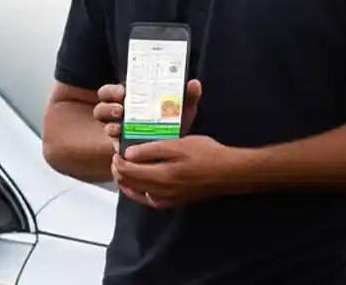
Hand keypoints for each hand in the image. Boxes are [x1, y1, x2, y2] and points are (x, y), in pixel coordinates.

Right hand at [94, 79, 202, 152]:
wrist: (177, 149)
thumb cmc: (175, 122)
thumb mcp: (183, 109)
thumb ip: (188, 96)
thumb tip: (194, 83)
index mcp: (131, 98)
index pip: (112, 91)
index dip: (112, 91)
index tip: (123, 92)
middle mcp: (120, 112)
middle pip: (102, 104)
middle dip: (108, 106)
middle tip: (121, 109)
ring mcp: (118, 129)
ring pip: (103, 123)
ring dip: (109, 123)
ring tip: (119, 127)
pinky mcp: (121, 146)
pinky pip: (111, 142)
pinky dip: (116, 141)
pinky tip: (122, 141)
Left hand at [112, 135, 234, 208]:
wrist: (229, 172)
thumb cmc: (206, 154)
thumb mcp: (178, 144)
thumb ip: (152, 149)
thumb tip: (127, 154)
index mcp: (161, 176)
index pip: (128, 172)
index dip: (118, 161)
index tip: (116, 150)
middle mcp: (161, 193)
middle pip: (130, 184)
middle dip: (119, 171)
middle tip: (116, 158)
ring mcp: (168, 200)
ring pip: (138, 194)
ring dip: (126, 182)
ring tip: (122, 170)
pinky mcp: (175, 202)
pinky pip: (150, 200)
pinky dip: (139, 192)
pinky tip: (139, 185)